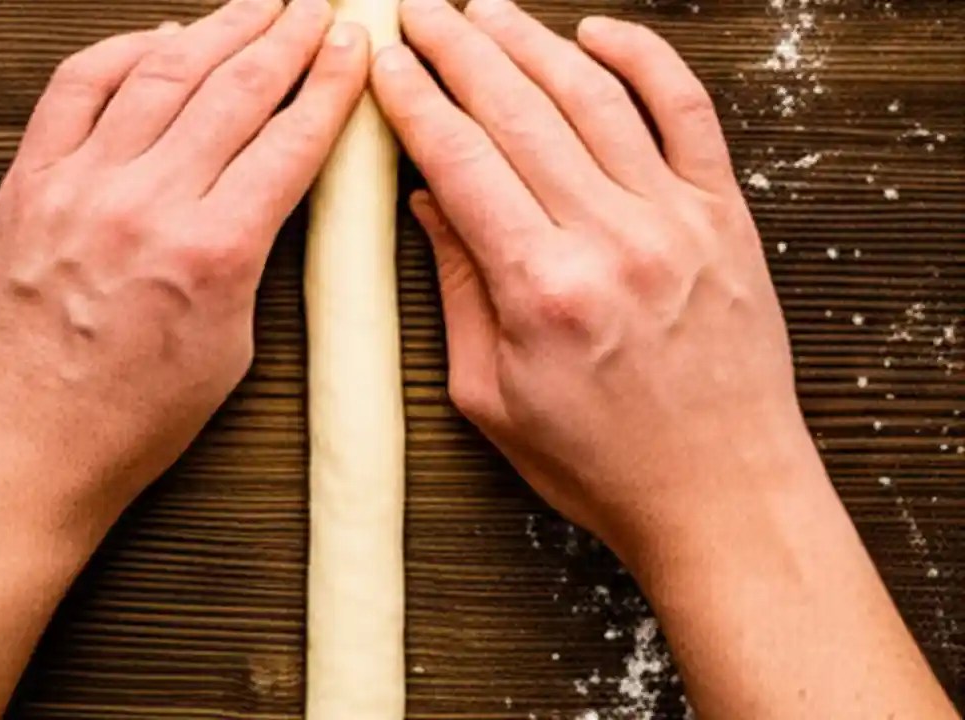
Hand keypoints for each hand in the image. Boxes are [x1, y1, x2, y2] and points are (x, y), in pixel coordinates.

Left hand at [0, 0, 367, 525]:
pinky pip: (77, 87)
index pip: (289, 139)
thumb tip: (265, 188)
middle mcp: (146, 205)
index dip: (330, 83)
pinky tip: (161, 39)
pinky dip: (124, 51)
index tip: (351, 46)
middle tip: (313, 7)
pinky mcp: (29, 183)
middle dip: (285, 37)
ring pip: (161, 72)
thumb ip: (252, 255)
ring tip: (256, 2)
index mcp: (213, 253)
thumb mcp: (232, 346)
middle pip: (234, 89)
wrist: (26, 446)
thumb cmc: (132, 418)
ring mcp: (80, 186)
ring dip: (218, 27)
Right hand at [372, 0, 810, 561]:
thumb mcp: (490, 395)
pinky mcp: (723, 216)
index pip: (462, 160)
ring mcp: (674, 219)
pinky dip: (644, 58)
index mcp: (541, 287)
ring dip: (530, 41)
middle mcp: (610, 237)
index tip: (385, 63)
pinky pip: (686, 111)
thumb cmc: (602, 462)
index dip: (415, 101)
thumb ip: (458, 288)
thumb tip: (430, 202)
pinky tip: (598, 32)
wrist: (721, 492)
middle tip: (420, 12)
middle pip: (518, 111)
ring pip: (592, 96)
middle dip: (457, 49)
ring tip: (484, 8)